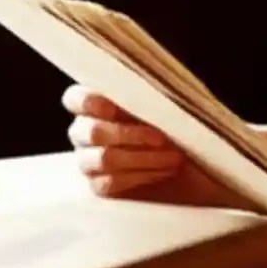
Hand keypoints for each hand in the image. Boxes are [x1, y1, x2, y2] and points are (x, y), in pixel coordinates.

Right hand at [61, 84, 242, 207]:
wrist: (191, 163)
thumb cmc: (175, 124)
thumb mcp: (170, 104)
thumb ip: (155, 92)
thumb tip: (158, 81)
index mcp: (95, 105)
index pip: (75, 98)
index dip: (89, 102)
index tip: (114, 108)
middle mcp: (84, 132)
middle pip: (92, 132)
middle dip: (131, 134)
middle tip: (162, 138)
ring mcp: (88, 161)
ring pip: (104, 159)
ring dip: (144, 157)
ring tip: (174, 157)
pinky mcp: (99, 186)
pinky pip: (111, 182)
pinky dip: (142, 175)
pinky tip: (165, 170)